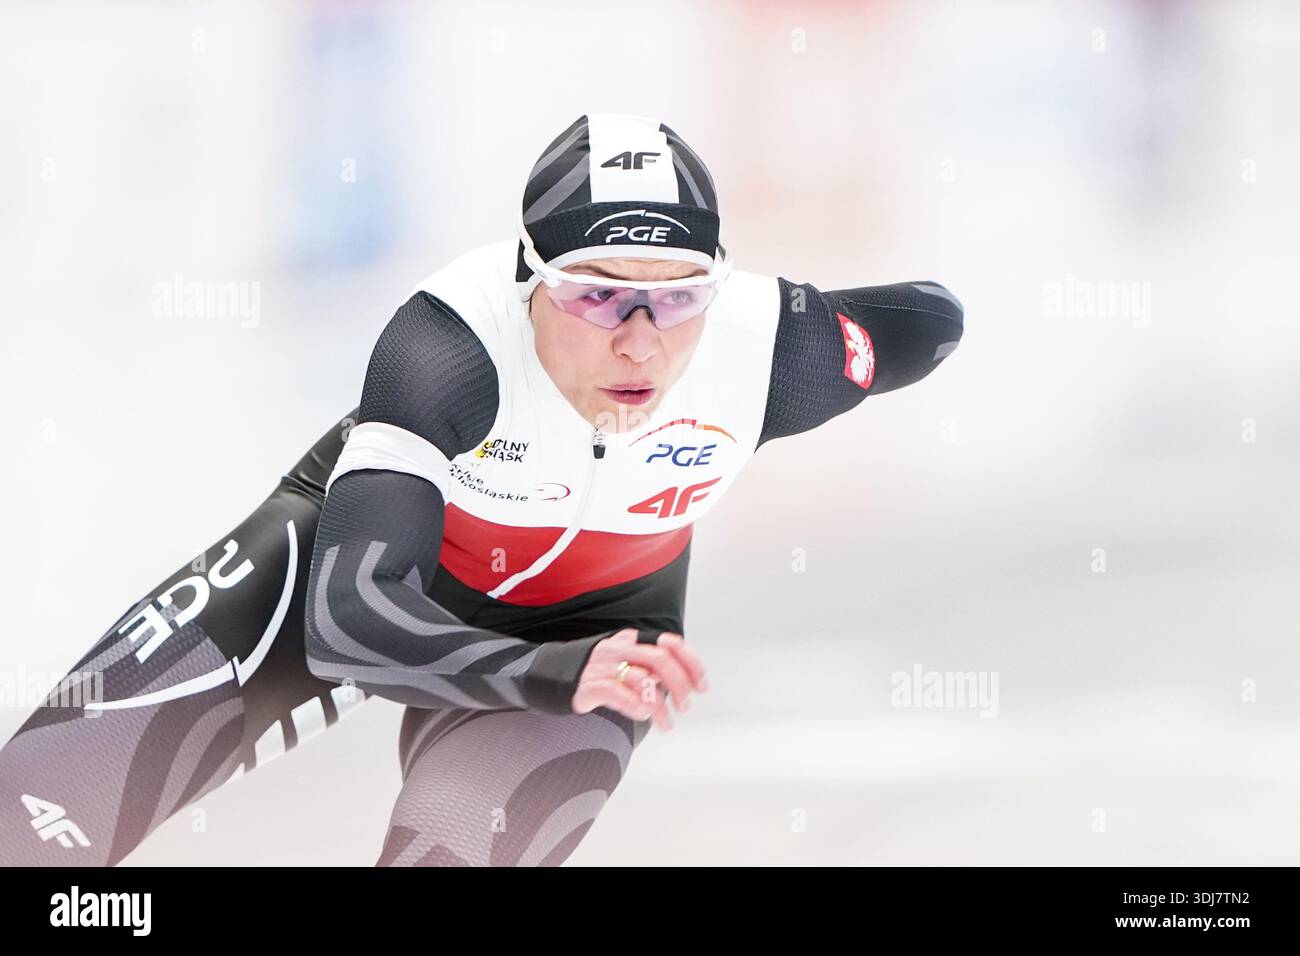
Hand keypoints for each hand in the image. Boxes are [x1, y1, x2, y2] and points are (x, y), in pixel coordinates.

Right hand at [571, 628, 708, 730]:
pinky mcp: (589, 685)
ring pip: (641, 680)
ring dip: (660, 706)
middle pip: (660, 659)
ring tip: (666, 725)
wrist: (556, 677)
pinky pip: (617, 693)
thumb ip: (652, 664)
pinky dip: (634, 705)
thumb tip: (686, 672)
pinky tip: (642, 715)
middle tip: (685, 708)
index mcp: (633, 642)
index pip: (670, 644)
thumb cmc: (600, 674)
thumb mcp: (627, 662)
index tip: (702, 687)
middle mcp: (620, 650)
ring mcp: (604, 666)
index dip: (691, 664)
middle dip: (679, 685)